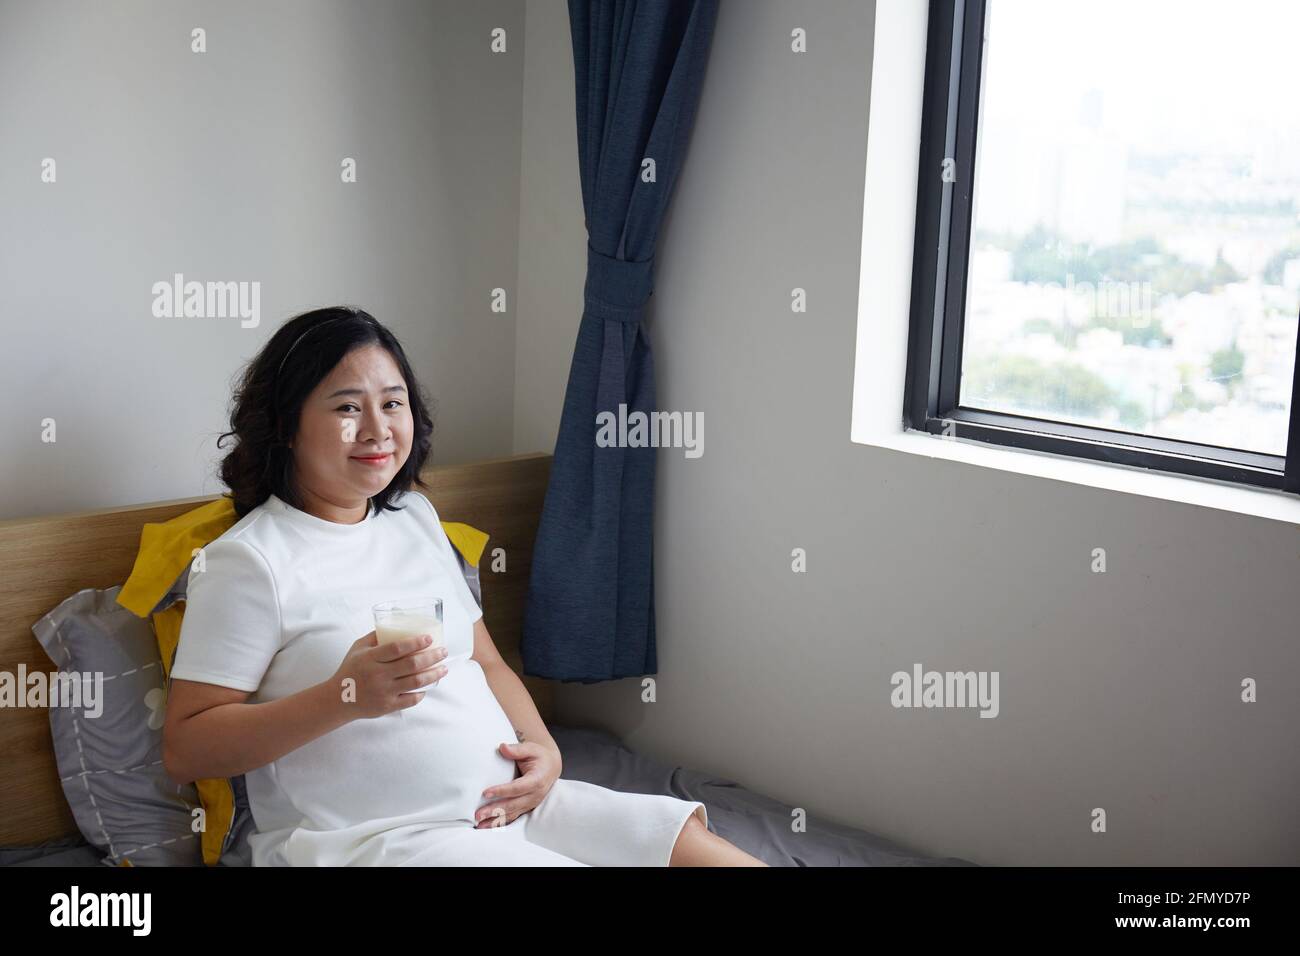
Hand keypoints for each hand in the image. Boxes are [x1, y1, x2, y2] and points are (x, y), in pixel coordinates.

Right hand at [329, 630, 448, 719]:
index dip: (415, 642)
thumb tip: (394, 624)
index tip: (429, 638)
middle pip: (411, 665)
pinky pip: (410, 700)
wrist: (338, 699)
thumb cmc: (350, 670)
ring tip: (444, 668)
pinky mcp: (387, 706)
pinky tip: (428, 685)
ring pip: (415, 683)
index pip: (397, 648)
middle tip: (443, 651)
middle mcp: (378, 675)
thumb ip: (374, 636)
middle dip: (432, 657)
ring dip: (433, 675)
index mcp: (370, 658)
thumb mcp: (357, 648)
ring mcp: (383, 692)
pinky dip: (422, 693)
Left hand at [473, 742, 562, 828]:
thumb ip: (517, 749)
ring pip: (512, 814)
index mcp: (537, 780)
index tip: (485, 793)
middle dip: (495, 810)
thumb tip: (502, 747)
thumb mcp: (531, 749)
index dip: (502, 791)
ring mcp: (531, 803)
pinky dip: (500, 823)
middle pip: (513, 804)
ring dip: (495, 820)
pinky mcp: (526, 807)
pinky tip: (487, 826)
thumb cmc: (539, 756)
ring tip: (479, 824)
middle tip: (477, 815)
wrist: (551, 767)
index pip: (517, 788)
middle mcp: (535, 795)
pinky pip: (513, 817)